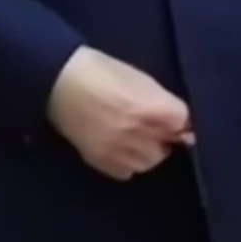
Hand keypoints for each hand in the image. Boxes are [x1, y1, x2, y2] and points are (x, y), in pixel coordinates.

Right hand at [47, 46, 192, 180]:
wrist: (58, 81)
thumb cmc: (99, 69)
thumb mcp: (136, 77)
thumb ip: (160, 100)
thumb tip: (181, 121)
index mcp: (147, 105)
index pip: (182, 122)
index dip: (181, 120)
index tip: (177, 119)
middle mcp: (136, 131)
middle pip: (166, 146)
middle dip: (163, 136)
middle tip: (153, 124)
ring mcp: (117, 149)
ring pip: (148, 162)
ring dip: (147, 151)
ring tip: (136, 136)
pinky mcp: (99, 161)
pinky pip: (126, 171)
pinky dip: (128, 161)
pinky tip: (120, 146)